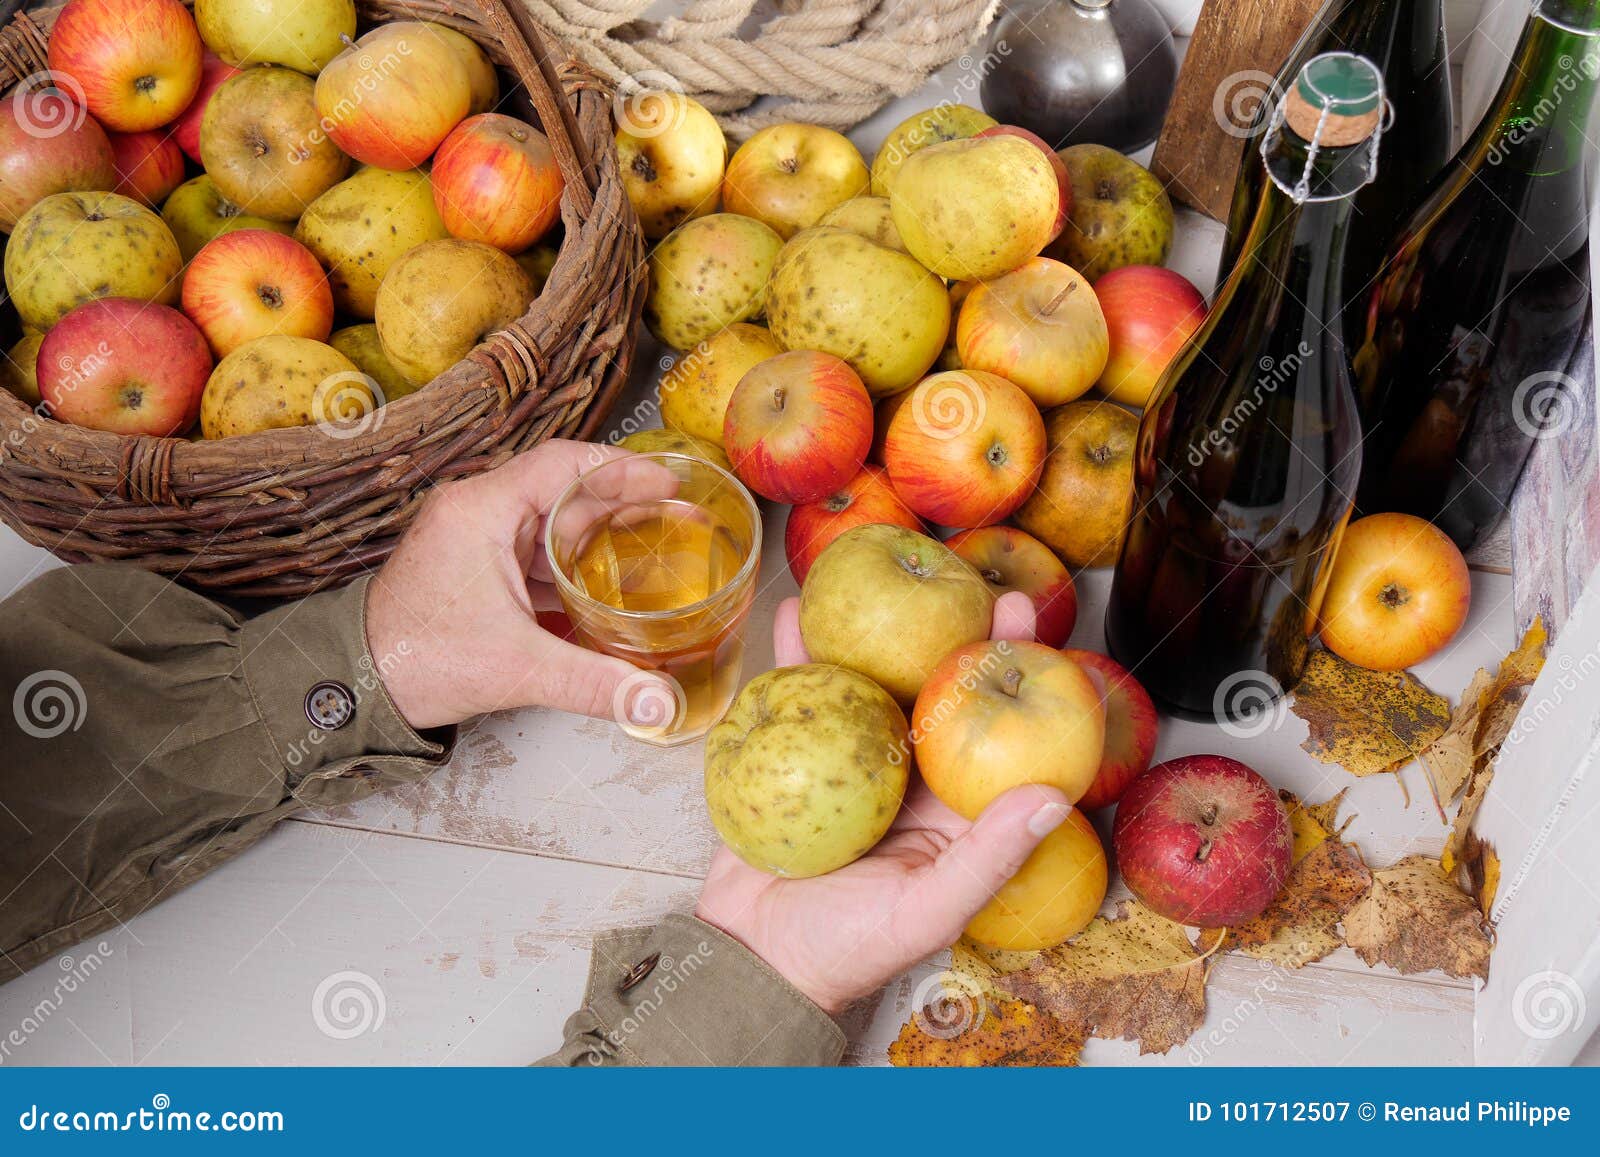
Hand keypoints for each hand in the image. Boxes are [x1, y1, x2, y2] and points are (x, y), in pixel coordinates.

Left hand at [365, 440, 677, 730]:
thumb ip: (593, 683)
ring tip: (654, 546)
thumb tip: (658, 702)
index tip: (666, 481)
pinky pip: (536, 551)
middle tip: (678, 514)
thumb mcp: (516, 670)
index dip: (622, 469)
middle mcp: (477, 513)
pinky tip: (609, 583)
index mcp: (481, 511)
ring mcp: (475, 539)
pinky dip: (574, 562)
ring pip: (553, 522)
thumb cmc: (414, 660)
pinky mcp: (476, 567)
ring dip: (601, 534)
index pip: (562, 464)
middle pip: (565, 490)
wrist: (356, 687)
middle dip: (624, 502)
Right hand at [694, 591, 1072, 1014]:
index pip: (995, 733)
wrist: (754, 960)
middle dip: (950, 634)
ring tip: (878, 577)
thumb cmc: (845, 951)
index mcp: (953, 811)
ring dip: (872, 631)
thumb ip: (988, 857)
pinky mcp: (795, 756)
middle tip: (969, 580)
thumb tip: (1053, 798)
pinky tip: (794, 612)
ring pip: (869, 683)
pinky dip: (794, 655)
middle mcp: (908, 779)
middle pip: (935, 694)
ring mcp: (851, 763)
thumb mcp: (926, 911)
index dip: (1016, 676)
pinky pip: (798, 697)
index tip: (1028, 622)